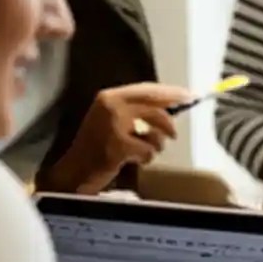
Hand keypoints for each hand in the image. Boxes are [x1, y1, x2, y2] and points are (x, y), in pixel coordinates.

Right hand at [38, 83, 188, 193]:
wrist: (74, 171)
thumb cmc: (98, 147)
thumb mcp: (114, 121)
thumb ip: (138, 110)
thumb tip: (172, 105)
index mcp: (109, 97)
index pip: (146, 90)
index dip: (170, 93)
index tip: (188, 95)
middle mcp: (110, 106)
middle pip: (154, 109)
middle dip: (168, 124)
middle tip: (174, 134)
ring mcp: (113, 126)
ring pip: (154, 131)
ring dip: (155, 145)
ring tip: (143, 151)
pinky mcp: (118, 146)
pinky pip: (148, 151)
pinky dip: (145, 158)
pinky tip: (132, 160)